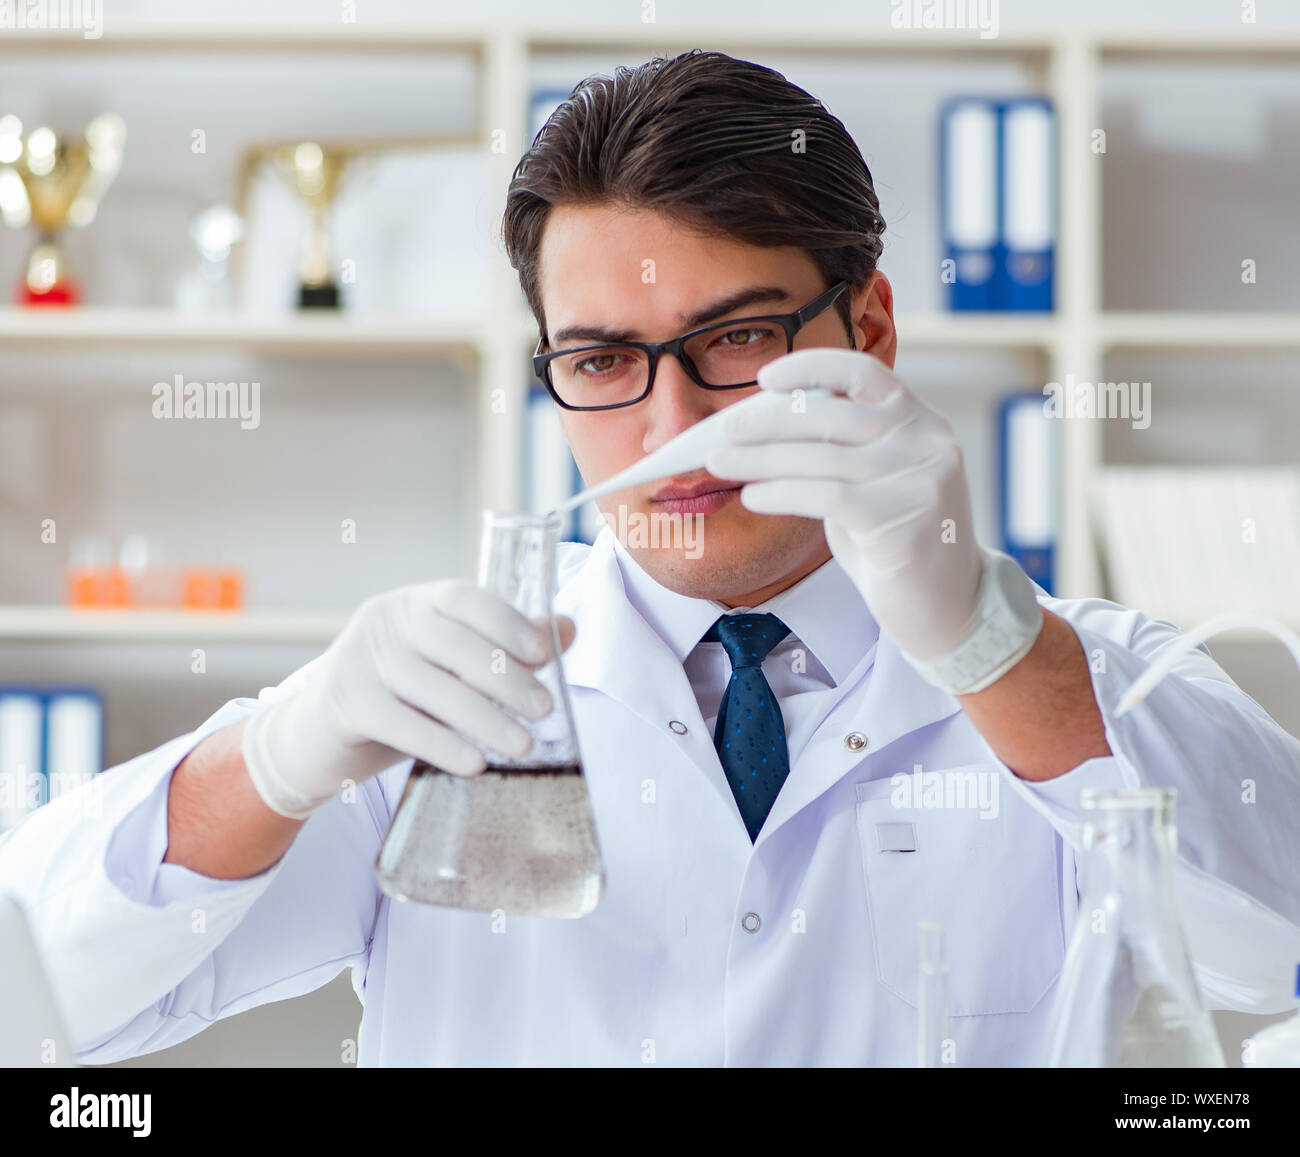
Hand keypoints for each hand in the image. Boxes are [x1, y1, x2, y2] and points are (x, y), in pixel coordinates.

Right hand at [242, 581, 575, 818]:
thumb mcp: (450, 670)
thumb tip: (565, 629)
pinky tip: (474, 762)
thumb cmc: (398, 698)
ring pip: (431, 686)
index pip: (463, 598)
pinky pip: (399, 723)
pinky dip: (441, 744)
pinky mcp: (343, 702)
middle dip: (505, 679)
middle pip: (452, 643)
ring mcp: (359, 658)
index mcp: (416, 602)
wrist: (314, 738)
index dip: (506, 622)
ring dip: (483, 718)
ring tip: (523, 746)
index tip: (544, 654)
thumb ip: (503, 648)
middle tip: (545, 710)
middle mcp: (385, 620)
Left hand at [705, 347, 987, 665]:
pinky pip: (825, 496)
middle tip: (722, 433)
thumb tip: (763, 427)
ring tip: (720, 464)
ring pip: (819, 456)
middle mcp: (926, 440)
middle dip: (767, 422)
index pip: (864, 372)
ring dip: (759, 459)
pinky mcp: (903, 519)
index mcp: (920, 421)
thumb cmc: (896, 541)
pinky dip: (780, 493)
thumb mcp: (872, 482)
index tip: (767, 378)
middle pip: (831, 414)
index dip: (812, 367)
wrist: (947, 607)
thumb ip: (839, 449)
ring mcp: (920, 478)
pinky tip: (752, 497)